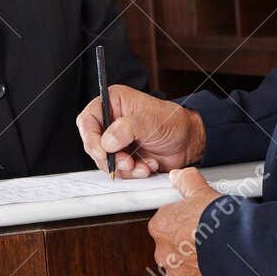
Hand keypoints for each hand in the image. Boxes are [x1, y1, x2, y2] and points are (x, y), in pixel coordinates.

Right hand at [76, 86, 205, 177]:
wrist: (189, 142)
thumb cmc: (173, 122)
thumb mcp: (150, 120)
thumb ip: (127, 128)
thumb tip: (107, 141)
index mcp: (113, 103)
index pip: (88, 120)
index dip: (91, 138)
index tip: (102, 152)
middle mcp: (111, 121)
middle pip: (93, 144)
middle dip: (110, 158)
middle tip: (127, 162)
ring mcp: (117, 141)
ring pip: (105, 161)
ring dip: (124, 168)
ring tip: (142, 164)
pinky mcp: (124, 156)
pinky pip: (118, 170)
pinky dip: (132, 173)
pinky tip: (147, 166)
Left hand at [146, 168, 220, 275]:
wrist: (241, 254)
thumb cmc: (222, 224)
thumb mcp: (204, 193)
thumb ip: (188, 182)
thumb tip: (179, 175)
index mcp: (161, 225)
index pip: (167, 219)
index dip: (185, 217)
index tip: (198, 218)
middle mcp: (163, 251)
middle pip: (172, 243)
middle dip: (188, 240)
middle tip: (210, 234)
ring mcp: (175, 273)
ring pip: (181, 264)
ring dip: (195, 259)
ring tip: (217, 251)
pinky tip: (218, 267)